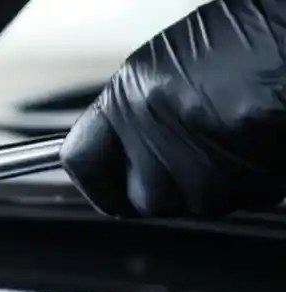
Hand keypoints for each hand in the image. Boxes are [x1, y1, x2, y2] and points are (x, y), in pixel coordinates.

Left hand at [61, 0, 285, 218]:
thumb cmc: (251, 37)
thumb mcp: (169, 67)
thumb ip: (137, 117)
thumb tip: (121, 158)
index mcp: (130, 97)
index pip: (81, 163)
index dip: (98, 181)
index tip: (107, 186)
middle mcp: (157, 131)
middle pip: (144, 200)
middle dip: (171, 187)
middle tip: (197, 151)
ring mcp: (201, 159)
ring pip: (196, 205)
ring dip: (217, 183)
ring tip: (236, 136)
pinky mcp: (246, 179)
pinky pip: (243, 199)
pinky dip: (253, 181)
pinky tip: (259, 141)